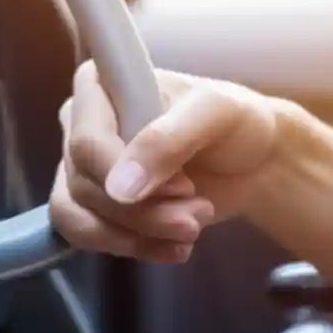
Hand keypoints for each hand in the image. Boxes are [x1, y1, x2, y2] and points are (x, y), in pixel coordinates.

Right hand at [49, 61, 281, 262]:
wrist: (253, 161)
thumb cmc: (233, 122)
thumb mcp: (214, 114)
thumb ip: (166, 141)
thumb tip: (119, 187)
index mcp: (100, 85)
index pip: (85, 142)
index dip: (124, 174)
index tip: (183, 188)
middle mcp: (80, 124)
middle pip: (86, 186)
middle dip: (145, 212)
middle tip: (199, 215)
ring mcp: (83, 168)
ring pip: (81, 219)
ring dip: (140, 234)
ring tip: (192, 229)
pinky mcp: (94, 205)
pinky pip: (89, 237)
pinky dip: (135, 247)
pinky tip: (176, 247)